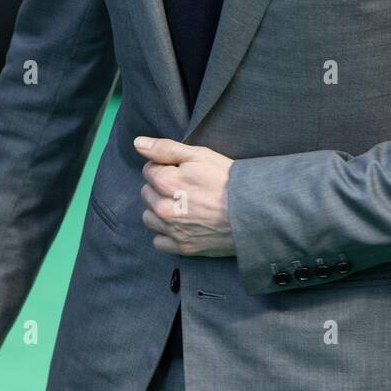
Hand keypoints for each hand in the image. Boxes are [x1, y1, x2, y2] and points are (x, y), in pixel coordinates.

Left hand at [135, 136, 234, 256]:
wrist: (252, 212)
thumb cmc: (227, 180)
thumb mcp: (199, 155)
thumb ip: (165, 149)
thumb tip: (138, 143)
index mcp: (166, 182)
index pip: (148, 171)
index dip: (165, 168)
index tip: (182, 171)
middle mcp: (163, 208)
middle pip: (147, 193)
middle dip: (161, 188)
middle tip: (186, 188)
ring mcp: (172, 230)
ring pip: (149, 217)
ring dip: (159, 210)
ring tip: (182, 206)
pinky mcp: (182, 247)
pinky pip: (159, 241)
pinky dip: (166, 233)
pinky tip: (182, 225)